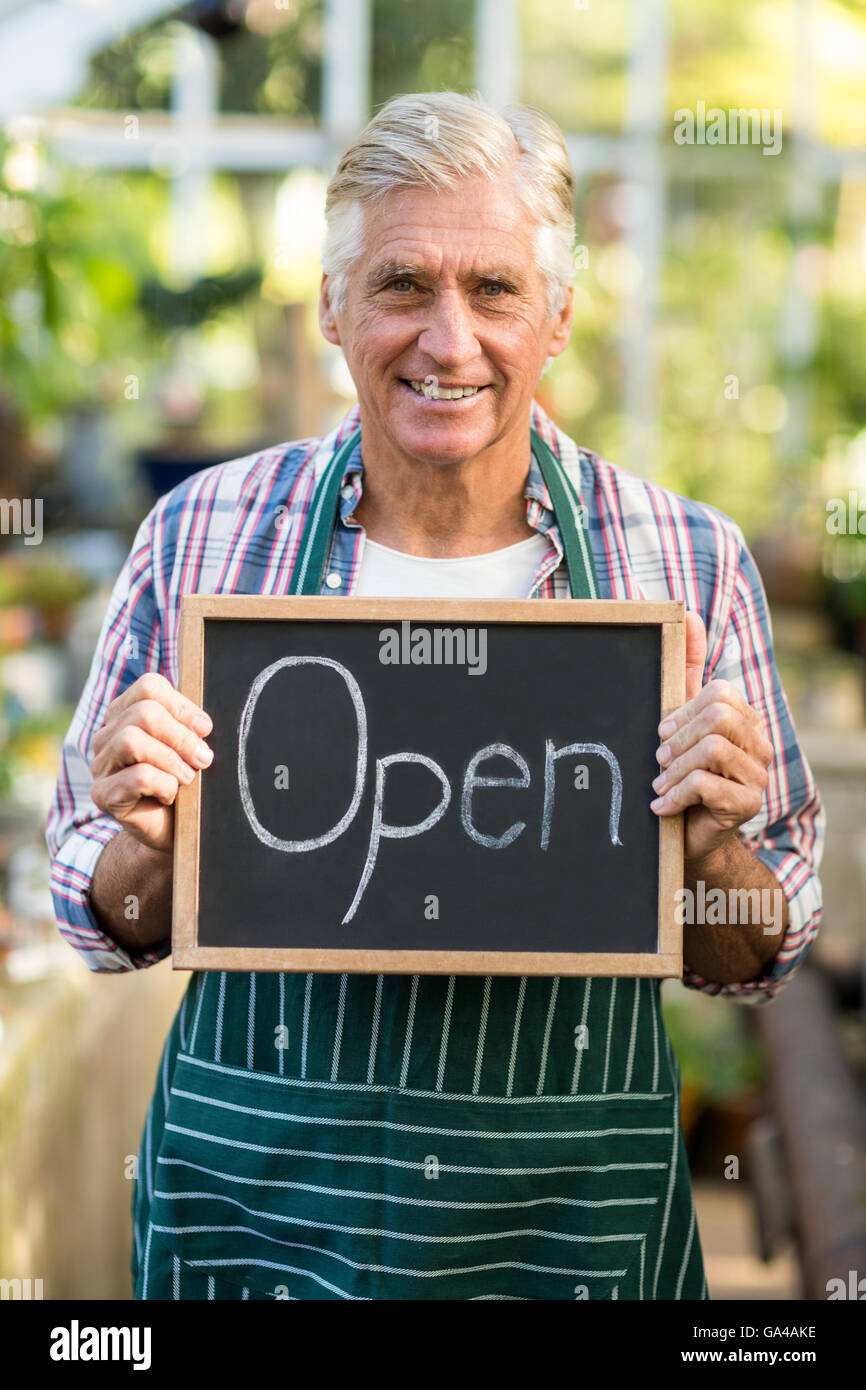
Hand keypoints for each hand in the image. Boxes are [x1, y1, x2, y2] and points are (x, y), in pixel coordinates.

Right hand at [91, 672, 212, 853]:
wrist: (172, 831)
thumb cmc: (183, 785)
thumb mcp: (189, 750)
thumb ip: (189, 728)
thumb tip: (202, 724)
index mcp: (126, 715)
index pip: (148, 687)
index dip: (182, 705)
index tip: (205, 729)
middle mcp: (107, 737)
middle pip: (143, 713)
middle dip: (181, 735)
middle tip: (204, 759)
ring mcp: (100, 766)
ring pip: (132, 740)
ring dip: (171, 759)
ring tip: (188, 777)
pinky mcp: (103, 795)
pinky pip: (137, 777)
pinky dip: (164, 784)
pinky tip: (170, 795)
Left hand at [650, 612, 773, 863]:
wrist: (688, 837)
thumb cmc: (681, 775)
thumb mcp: (680, 720)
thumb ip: (687, 669)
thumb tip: (687, 613)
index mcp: (745, 719)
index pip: (719, 692)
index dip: (682, 711)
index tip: (662, 735)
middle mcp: (759, 743)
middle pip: (718, 715)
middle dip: (678, 737)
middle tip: (660, 760)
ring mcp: (758, 774)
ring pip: (711, 749)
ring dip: (673, 769)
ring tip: (660, 784)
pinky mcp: (747, 804)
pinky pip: (705, 784)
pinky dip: (674, 793)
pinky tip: (663, 806)